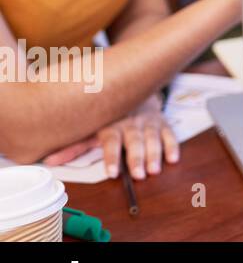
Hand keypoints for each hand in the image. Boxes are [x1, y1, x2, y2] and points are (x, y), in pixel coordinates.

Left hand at [43, 95, 178, 179]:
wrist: (132, 88)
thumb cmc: (108, 115)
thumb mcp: (90, 128)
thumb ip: (74, 146)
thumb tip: (49, 160)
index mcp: (111, 125)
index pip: (111, 142)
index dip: (111, 157)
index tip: (112, 173)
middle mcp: (130, 123)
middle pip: (135, 142)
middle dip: (138, 158)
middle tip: (141, 174)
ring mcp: (148, 122)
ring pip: (153, 138)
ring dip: (156, 154)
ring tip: (156, 169)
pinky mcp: (162, 122)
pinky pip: (169, 133)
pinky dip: (172, 145)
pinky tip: (173, 159)